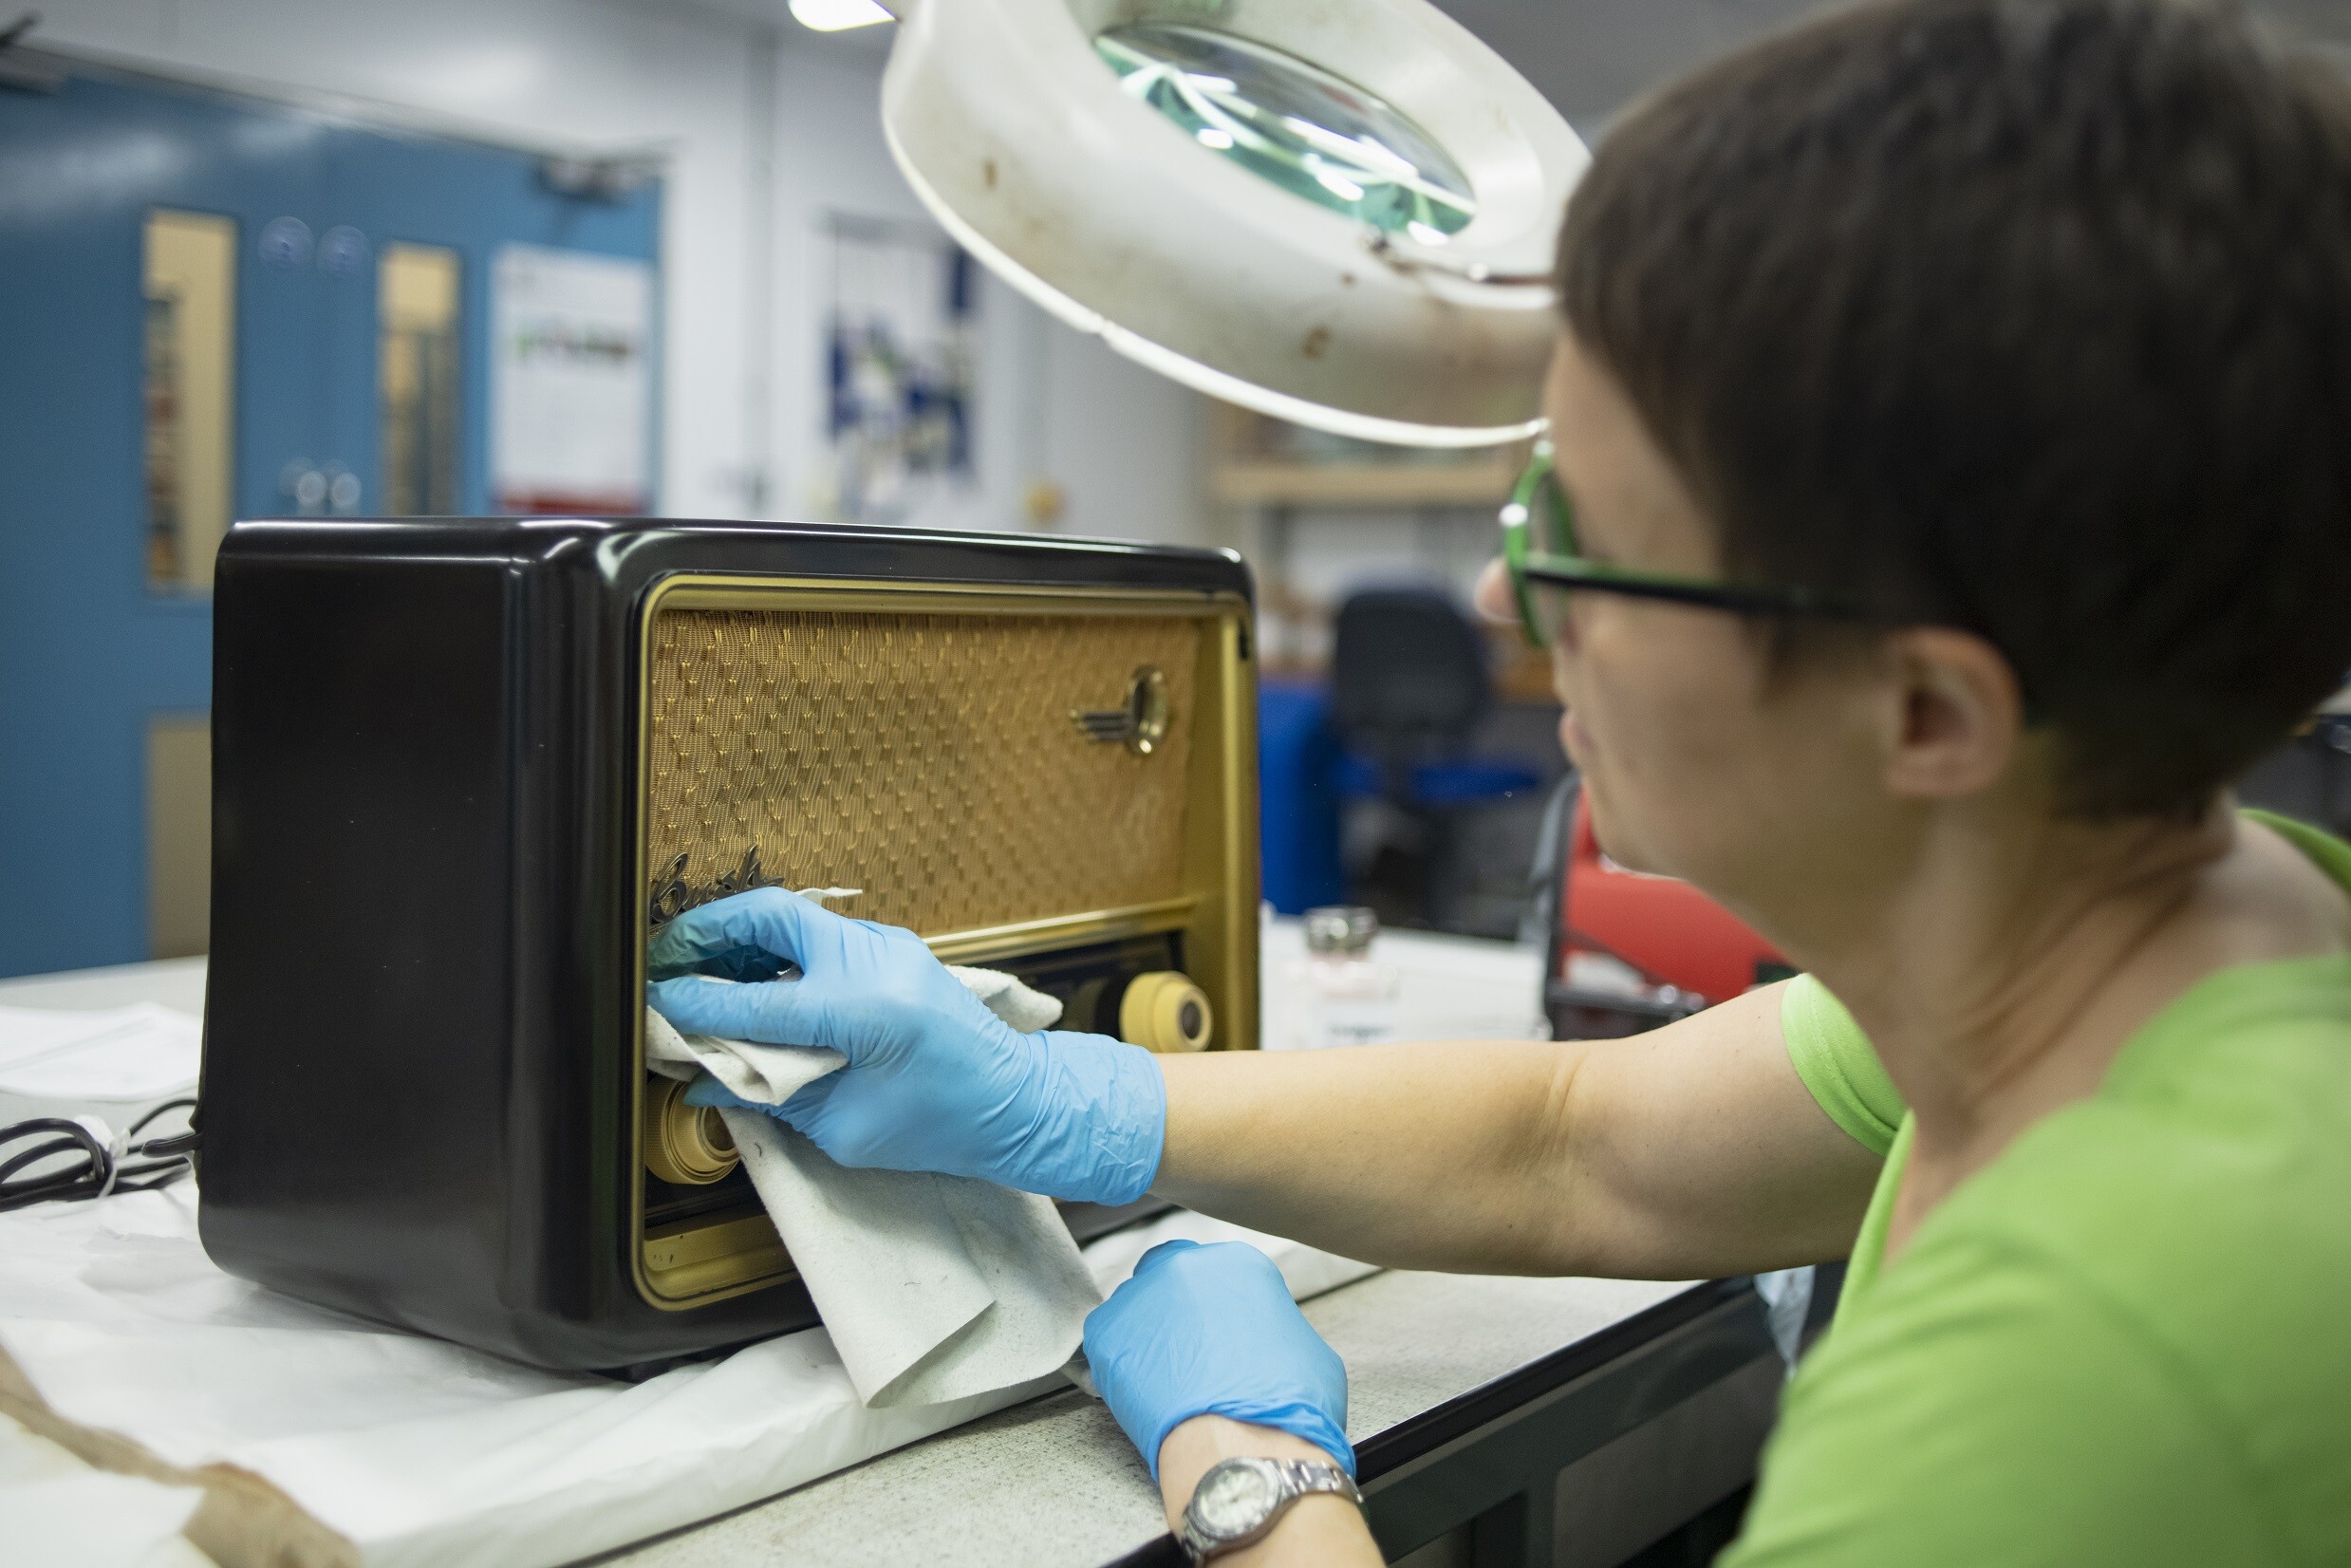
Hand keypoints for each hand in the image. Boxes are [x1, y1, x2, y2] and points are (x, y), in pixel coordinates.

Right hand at [645, 888, 1165, 1204]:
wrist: (1021, 1102)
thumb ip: (773, 1096)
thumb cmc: (943, 1126)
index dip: (694, 1006)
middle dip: (707, 933)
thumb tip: (707, 1075)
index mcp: (863, 1011)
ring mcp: (888, 946)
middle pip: (769, 916)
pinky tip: (752, 981)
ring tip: (698, 972)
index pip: (754, 1002)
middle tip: (664, 961)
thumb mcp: (847, 1129)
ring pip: (794, 918)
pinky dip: (777, 951)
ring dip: (740, 939)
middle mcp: (874, 961)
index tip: (652, 1007)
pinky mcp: (895, 948)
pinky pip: (820, 935)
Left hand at [1084, 1240, 1353, 1481]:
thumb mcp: (1309, 1349)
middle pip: (1169, 1279)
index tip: (1216, 1335)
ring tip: (1166, 1385)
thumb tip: (1265, 1342)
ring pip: (1136, 1309)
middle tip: (1187, 1356)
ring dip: (1146, 1338)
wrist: (1244, 1448)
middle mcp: (1186, 1266)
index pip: (1214, 1272)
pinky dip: (1119, 1365)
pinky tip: (1142, 1393)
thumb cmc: (1285, 1408)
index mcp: (1238, 1263)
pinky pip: (1107, 1341)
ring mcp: (1141, 1296)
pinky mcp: (1106, 1332)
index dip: (1215, 1308)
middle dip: (1175, 1311)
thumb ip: (1274, 1328)